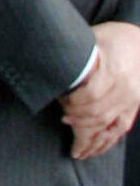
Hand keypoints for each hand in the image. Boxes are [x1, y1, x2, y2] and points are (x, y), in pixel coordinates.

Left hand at [60, 23, 139, 157]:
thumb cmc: (113, 36)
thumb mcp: (94, 39)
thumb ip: (79, 57)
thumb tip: (53, 68)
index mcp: (114, 70)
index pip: (91, 95)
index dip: (73, 102)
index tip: (60, 99)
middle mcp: (126, 88)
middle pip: (98, 113)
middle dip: (77, 119)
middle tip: (63, 117)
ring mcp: (132, 100)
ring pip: (108, 126)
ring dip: (89, 135)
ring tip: (73, 139)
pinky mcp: (134, 108)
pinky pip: (120, 130)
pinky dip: (106, 141)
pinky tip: (93, 149)